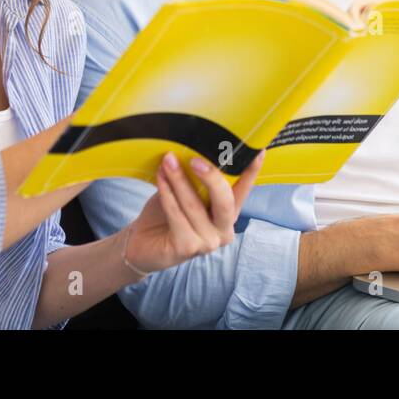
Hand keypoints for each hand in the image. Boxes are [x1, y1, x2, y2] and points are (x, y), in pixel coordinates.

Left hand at [121, 149, 263, 275]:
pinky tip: (160, 178)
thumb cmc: (165, 214)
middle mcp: (223, 230)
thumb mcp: (184, 192)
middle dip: (212, 176)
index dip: (251, 171)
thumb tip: (194, 152)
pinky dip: (167, 194)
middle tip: (195, 159)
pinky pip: (177, 215)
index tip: (258, 150)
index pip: (243, 190)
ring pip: (195, 205)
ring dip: (180, 180)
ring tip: (168, 161)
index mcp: (227, 214)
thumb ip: (195, 180)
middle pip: (225, 201)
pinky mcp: (188, 248)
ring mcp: (208, 242)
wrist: (141, 243)